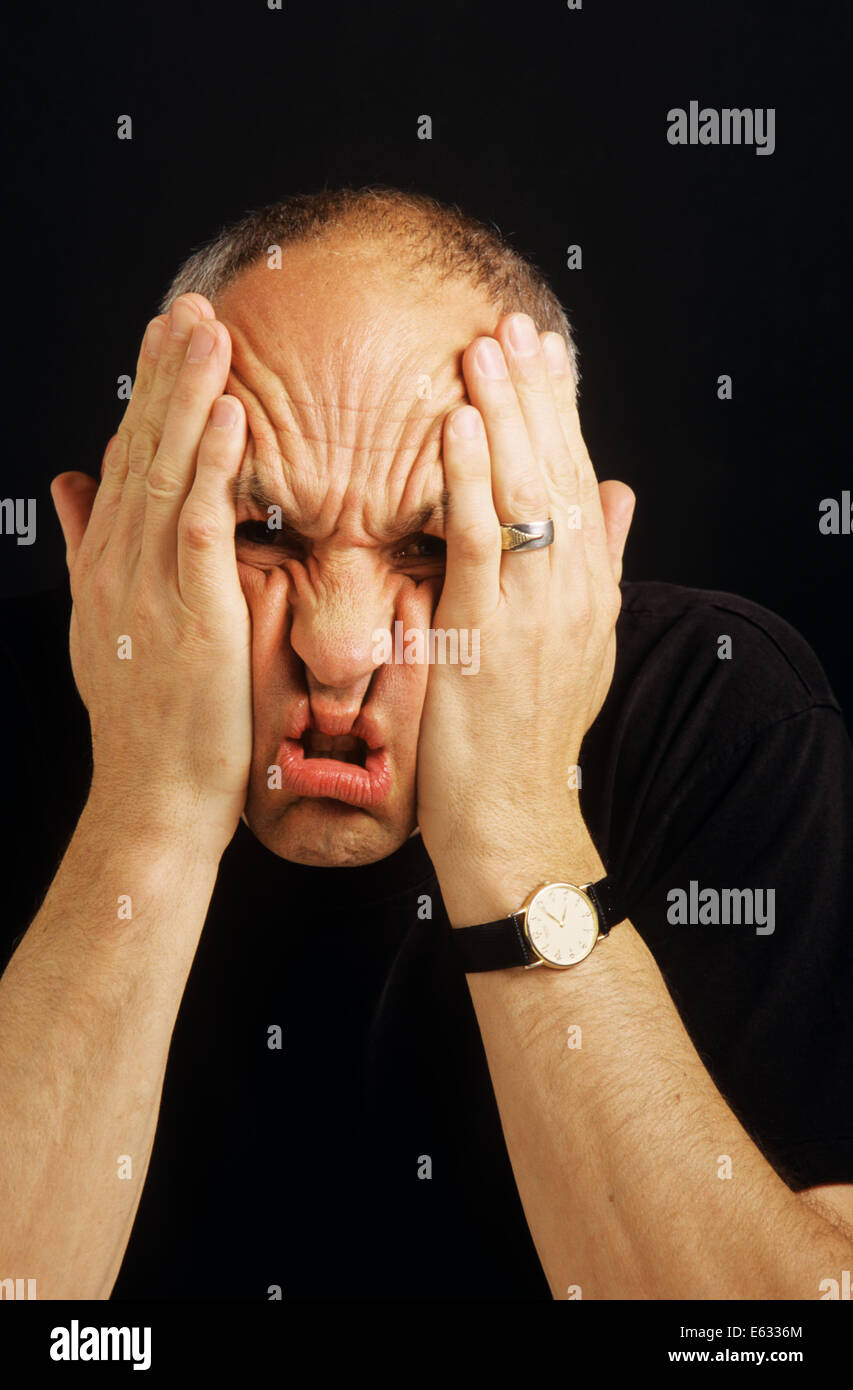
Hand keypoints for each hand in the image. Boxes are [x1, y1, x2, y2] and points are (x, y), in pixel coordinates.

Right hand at [50, 294, 251, 855]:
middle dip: (164, 376)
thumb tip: (69, 486)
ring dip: (188, 398)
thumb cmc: (150, 723)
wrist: (153, 800)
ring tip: (208, 331)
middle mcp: (120, 567)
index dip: (148, 396)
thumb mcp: (109, 626)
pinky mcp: (190, 617)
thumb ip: (91, 549)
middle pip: (141, 453)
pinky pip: (200, 528)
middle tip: (188, 306)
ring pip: (167, 474)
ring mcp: (150, 589)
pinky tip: (231, 418)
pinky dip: (214, 470)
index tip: (167, 336)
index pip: (126, 463)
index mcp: (108, 566)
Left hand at [415, 313, 634, 882]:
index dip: (559, 412)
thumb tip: (616, 494)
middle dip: (533, 395)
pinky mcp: (485, 634)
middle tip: (511, 326)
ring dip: (503, 417)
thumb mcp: (580, 645)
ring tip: (483, 350)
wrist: (513, 817)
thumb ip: (598, 566)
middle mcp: (570, 591)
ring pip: (522, 495)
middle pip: (555, 472)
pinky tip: (455, 427)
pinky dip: (469, 481)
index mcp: (588, 589)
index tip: (543, 353)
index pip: (577, 480)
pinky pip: (479, 543)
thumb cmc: (528, 735)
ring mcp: (532, 612)